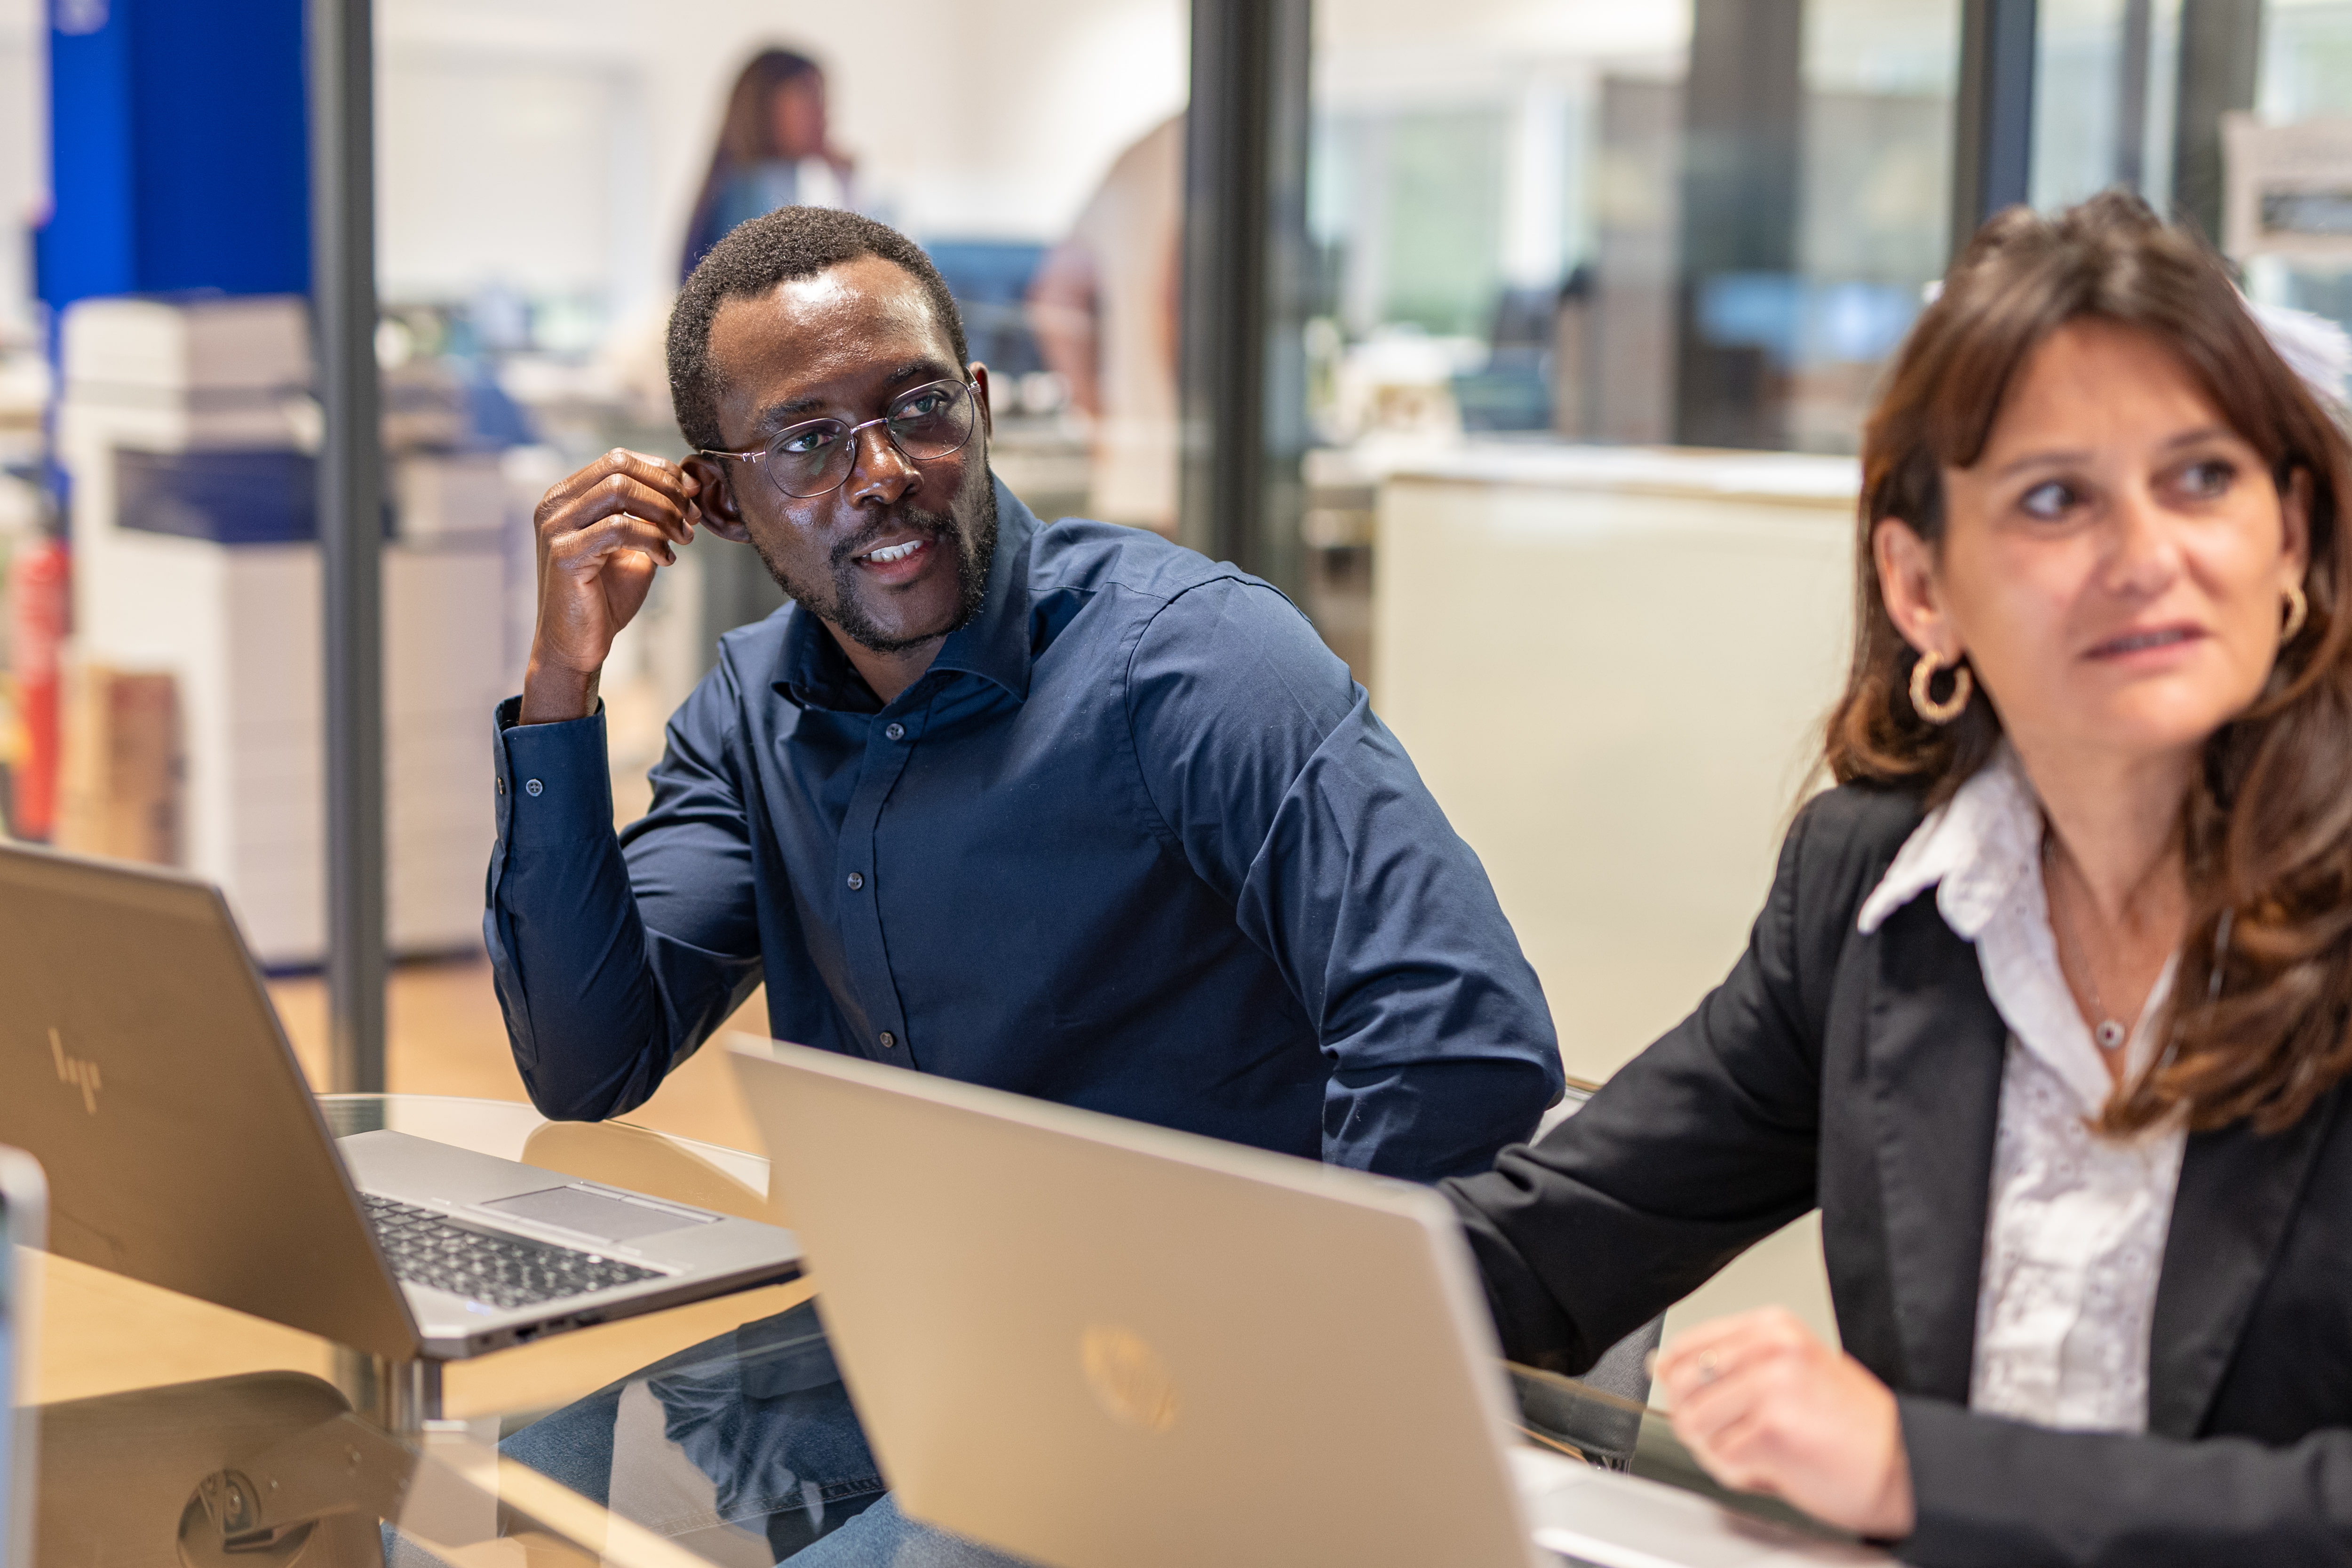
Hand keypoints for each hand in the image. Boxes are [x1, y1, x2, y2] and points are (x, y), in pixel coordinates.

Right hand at [522, 450, 700, 723]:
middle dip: (666, 490)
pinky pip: (619, 528)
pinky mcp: (564, 553)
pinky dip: (652, 540)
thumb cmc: (605, 596)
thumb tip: (688, 485)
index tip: (691, 497)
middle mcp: (554, 505)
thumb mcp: (634, 546)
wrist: (578, 645)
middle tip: (692, 519)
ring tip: (682, 539)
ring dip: (663, 512)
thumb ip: (652, 514)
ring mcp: (555, 527)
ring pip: (620, 491)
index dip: (661, 472)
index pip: (618, 459)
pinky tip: (665, 561)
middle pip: (619, 467)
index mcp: (566, 497)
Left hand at [1654, 1307, 1914, 1539]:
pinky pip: (1721, 1457)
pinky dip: (1739, 1473)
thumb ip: (1735, 1366)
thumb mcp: (1793, 1372)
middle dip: (1696, 1420)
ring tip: (1757, 1454)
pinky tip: (1772, 1469)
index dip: (1676, 1381)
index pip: (1688, 1345)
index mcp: (1773, 1327)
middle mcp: (1771, 1348)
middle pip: (1683, 1384)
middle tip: (1730, 1437)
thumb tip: (1664, 1368)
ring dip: (1718, 1450)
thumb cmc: (1853, 1426)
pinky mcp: (1772, 1429)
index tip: (1687, 1398)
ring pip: (1695, 1423)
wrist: (1905, 1467)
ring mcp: (1771, 1386)